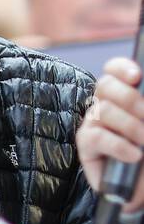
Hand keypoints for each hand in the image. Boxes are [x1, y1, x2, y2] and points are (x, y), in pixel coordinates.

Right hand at [77, 57, 143, 211]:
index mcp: (123, 96)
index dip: (122, 68)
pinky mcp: (86, 147)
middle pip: (105, 85)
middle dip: (130, 98)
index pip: (113, 71)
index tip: (137, 76)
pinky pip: (98, 138)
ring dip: (131, 126)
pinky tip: (135, 155)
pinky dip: (119, 146)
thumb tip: (142, 99)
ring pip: (104, 111)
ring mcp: (93, 125)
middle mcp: (104, 106)